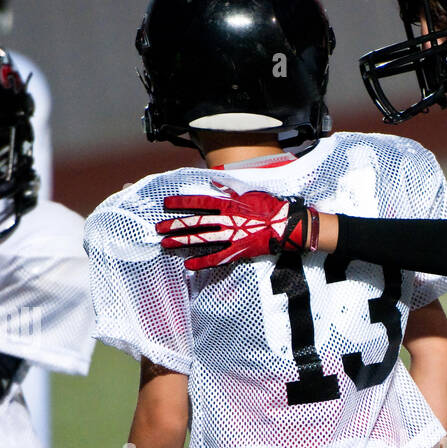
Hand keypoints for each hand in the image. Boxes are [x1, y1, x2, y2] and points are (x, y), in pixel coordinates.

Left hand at [155, 183, 310, 270]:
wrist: (287, 225)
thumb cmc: (270, 207)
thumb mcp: (249, 192)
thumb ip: (230, 188)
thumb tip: (215, 181)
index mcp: (228, 203)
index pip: (198, 202)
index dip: (181, 203)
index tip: (166, 204)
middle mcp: (226, 219)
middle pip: (195, 222)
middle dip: (175, 225)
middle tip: (159, 229)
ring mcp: (231, 236)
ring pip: (201, 240)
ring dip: (182, 242)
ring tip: (166, 244)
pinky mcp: (238, 251)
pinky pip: (217, 258)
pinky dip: (202, 262)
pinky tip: (189, 265)